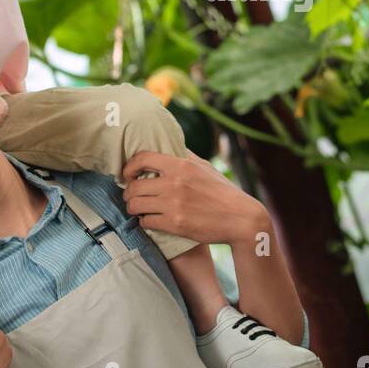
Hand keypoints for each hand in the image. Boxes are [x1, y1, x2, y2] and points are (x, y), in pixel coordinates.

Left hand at [120, 148, 265, 246]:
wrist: (241, 218)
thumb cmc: (222, 191)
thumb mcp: (204, 166)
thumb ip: (184, 156)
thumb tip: (169, 143)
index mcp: (180, 165)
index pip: (142, 158)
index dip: (129, 167)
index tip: (127, 174)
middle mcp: (174, 183)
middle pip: (134, 185)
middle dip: (128, 192)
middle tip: (130, 196)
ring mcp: (173, 204)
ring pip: (136, 205)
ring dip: (133, 207)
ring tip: (137, 209)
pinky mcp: (175, 224)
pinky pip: (146, 222)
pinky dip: (144, 222)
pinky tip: (149, 220)